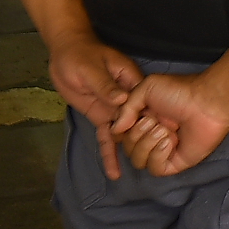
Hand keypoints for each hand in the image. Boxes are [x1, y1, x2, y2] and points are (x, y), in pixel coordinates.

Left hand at [48, 32, 142, 180]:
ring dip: (128, 152)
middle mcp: (127, 99)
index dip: (154, 122)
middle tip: (150, 162)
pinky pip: (108, 137)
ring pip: (125, 134)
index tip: (162, 139)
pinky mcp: (102, 116)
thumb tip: (123, 101)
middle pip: (139, 123)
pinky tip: (114, 172)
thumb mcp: (91, 69)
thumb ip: (106, 85)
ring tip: (131, 174)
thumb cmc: (80, 55)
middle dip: (145, 143)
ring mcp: (114, 109)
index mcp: (130, 82)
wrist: (65, 53)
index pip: (146, 104)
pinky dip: (110, 153)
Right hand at [111, 72, 228, 176]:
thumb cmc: (181, 91)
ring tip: (165, 130)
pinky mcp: (175, 161)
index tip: (128, 121)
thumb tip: (115, 129)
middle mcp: (151, 135)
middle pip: (127, 149)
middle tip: (155, 121)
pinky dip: (158, 156)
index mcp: (143, 118)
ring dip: (148, 144)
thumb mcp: (147, 88)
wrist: (207, 101)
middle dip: (137, 135)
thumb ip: (127, 108)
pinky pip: (155, 169)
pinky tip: (171, 142)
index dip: (121, 131)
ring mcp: (163, 149)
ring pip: (138, 161)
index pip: (120, 135)